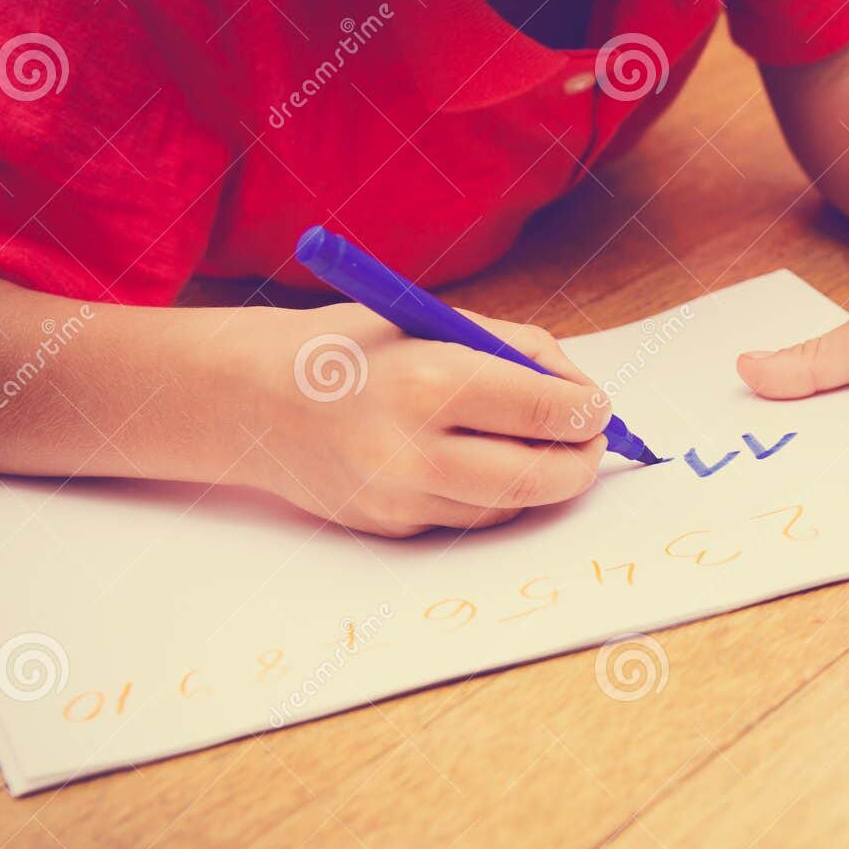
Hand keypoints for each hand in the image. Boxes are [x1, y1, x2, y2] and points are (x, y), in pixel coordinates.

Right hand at [238, 304, 610, 536]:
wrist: (251, 399)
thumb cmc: (353, 348)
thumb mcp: (434, 320)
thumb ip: (519, 351)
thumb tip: (583, 397)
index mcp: (429, 381)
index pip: (547, 411)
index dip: (589, 411)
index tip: (597, 406)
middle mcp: (413, 450)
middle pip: (540, 477)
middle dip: (580, 461)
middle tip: (589, 441)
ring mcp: (400, 499)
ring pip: (510, 505)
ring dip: (538, 478)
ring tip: (535, 443)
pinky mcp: (392, 528)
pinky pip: (470, 518)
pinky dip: (492, 493)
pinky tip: (481, 461)